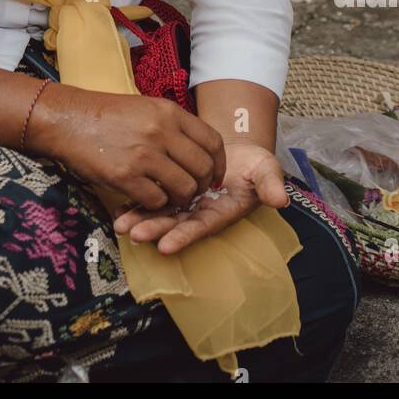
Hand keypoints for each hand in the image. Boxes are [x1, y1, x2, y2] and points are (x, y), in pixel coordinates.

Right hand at [30, 87, 226, 212]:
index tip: (215, 176)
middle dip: (203, 186)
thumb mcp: (146, 107)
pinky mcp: (125, 176)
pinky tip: (146, 198)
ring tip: (169, 197)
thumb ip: (172, 125)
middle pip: (203, 168)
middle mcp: (161, 131)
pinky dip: (156, 205)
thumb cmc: (107, 114)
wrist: (68, 119)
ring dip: (180, 199)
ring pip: (185, 188)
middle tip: (192, 192)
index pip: (213, 141)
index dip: (219, 164)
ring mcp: (144, 155)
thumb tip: (198, 149)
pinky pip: (157, 201)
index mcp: (169, 112)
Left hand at [113, 139, 287, 254]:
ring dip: (140, 218)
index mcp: (222, 211)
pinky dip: (136, 202)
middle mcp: (201, 212)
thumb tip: (280, 199)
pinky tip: (119, 207)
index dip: (184, 236)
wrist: (239, 151)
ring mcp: (186, 203)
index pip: (201, 226)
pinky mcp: (173, 189)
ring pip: (161, 212)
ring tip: (120, 224)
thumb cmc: (256, 165)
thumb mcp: (268, 171)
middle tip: (132, 233)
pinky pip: (153, 197)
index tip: (165, 247)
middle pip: (175, 223)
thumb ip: (271, 184)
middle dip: (154, 229)